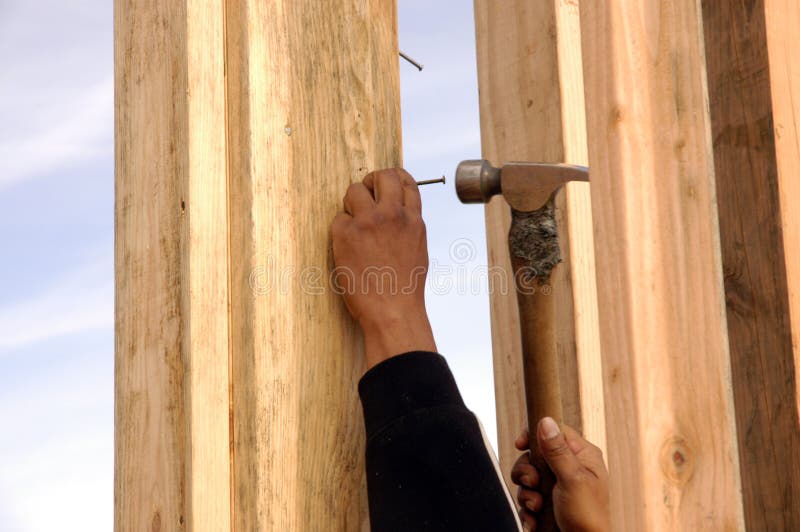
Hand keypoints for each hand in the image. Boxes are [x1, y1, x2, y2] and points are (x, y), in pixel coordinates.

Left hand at [331, 168, 435, 368]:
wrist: (392, 312)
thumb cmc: (404, 288)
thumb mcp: (418, 249)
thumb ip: (408, 226)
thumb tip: (398, 213)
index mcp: (413, 220)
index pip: (406, 181)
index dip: (393, 177)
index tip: (383, 182)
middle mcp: (393, 215)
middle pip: (381, 176)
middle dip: (370, 181)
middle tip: (363, 195)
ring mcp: (369, 222)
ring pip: (354, 190)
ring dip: (351, 203)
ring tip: (353, 225)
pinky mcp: (346, 233)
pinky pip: (338, 219)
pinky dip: (340, 230)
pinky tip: (347, 249)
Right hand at [511, 418, 609, 531]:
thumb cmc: (587, 516)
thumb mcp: (572, 479)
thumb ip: (557, 450)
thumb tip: (545, 420)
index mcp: (582, 456)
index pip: (554, 431)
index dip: (534, 435)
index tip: (520, 445)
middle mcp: (569, 468)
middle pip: (535, 455)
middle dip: (527, 471)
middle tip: (533, 483)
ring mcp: (556, 486)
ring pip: (527, 477)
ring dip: (527, 493)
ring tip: (537, 507)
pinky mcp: (547, 503)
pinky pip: (526, 497)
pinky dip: (527, 509)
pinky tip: (535, 519)